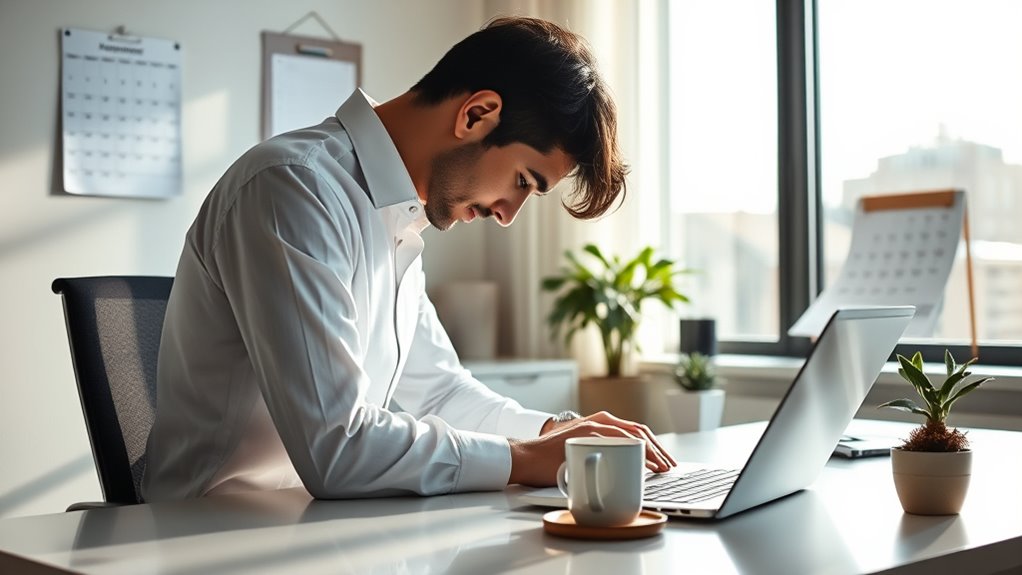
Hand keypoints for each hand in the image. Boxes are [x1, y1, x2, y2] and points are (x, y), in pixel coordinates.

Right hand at [508, 411, 677, 485]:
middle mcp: (601, 421)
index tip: (665, 462)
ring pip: (633, 435)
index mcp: (601, 425)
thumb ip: (601, 455)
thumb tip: (625, 472)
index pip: (635, 432)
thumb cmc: (552, 461)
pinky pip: (618, 440)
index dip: (654, 447)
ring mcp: (594, 426)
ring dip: (652, 451)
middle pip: (640, 431)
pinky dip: (635, 451)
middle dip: (659, 449)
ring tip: (662, 467)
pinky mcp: (587, 433)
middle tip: (669, 466)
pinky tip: (644, 463)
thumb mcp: (583, 454)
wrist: (527, 458)